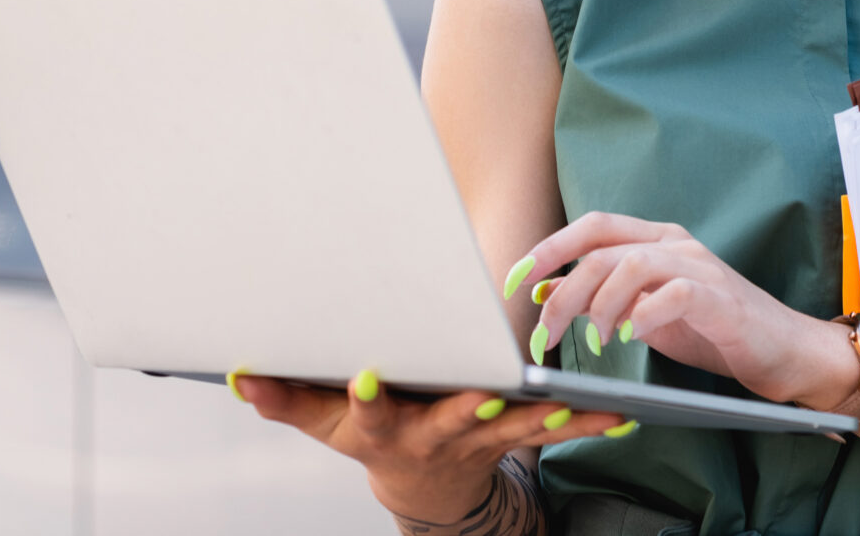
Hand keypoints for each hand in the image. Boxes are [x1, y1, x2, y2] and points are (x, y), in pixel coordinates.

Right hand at [230, 369, 626, 523]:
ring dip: (546, 418)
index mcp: (382, 428)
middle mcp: (431, 436)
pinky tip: (620, 413)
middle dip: (466, 407)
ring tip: (577, 405)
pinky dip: (587, 421)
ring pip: (512, 426)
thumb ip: (285, 398)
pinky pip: (552, 428)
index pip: (367, 411)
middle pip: (449, 420)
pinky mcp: (513, 435)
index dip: (364, 397)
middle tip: (486, 392)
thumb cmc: (372, 438)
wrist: (424, 487)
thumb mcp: (322, 424)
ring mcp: (477, 439)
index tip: (364, 373)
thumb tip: (239, 376)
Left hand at [505, 212, 856, 408]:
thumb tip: (545, 292)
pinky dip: (646, 314)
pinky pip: (675, 293)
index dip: (549, 248)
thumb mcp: (647, 314)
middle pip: (602, 248)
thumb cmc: (713, 331)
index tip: (513, 280)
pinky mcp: (721, 299)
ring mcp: (700, 267)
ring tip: (595, 340)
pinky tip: (634, 336)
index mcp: (656, 240)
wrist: (784, 351)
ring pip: (631, 264)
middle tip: (546, 332)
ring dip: (599, 304)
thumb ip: (604, 299)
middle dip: (561, 289)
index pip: (592, 227)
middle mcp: (675, 244)